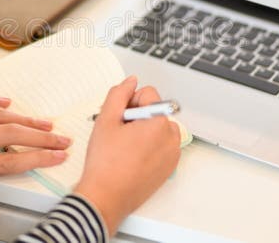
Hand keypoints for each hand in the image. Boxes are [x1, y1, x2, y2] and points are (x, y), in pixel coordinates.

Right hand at [74, 76, 180, 234]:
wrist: (107, 197)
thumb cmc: (105, 164)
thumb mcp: (106, 120)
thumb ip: (119, 94)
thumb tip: (131, 82)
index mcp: (159, 123)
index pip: (148, 94)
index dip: (129, 102)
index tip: (119, 118)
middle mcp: (172, 137)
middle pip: (154, 111)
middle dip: (137, 117)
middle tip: (119, 135)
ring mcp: (172, 154)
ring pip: (158, 128)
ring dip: (143, 131)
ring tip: (125, 147)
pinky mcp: (170, 167)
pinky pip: (161, 145)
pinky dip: (149, 146)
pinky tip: (131, 157)